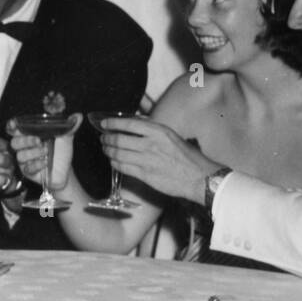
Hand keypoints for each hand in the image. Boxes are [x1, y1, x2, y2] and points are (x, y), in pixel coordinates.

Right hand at [8, 118, 75, 189]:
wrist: (65, 170)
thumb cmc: (61, 152)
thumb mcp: (65, 137)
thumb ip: (69, 126)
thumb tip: (78, 116)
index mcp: (30, 135)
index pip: (15, 129)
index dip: (12, 126)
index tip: (15, 124)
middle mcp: (25, 147)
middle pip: (14, 142)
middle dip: (25, 140)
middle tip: (38, 141)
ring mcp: (25, 160)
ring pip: (20, 155)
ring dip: (34, 153)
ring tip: (46, 151)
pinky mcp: (29, 172)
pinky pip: (28, 168)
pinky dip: (37, 164)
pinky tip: (45, 162)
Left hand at [100, 117, 220, 204]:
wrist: (198, 177)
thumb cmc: (187, 157)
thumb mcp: (172, 136)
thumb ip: (153, 131)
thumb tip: (136, 125)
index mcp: (158, 131)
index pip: (128, 123)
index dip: (112, 123)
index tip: (104, 123)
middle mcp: (150, 144)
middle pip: (119, 139)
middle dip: (107, 138)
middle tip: (103, 138)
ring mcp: (146, 160)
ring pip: (118, 154)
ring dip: (108, 151)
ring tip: (105, 149)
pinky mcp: (145, 175)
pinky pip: (123, 167)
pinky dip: (115, 163)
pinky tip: (113, 161)